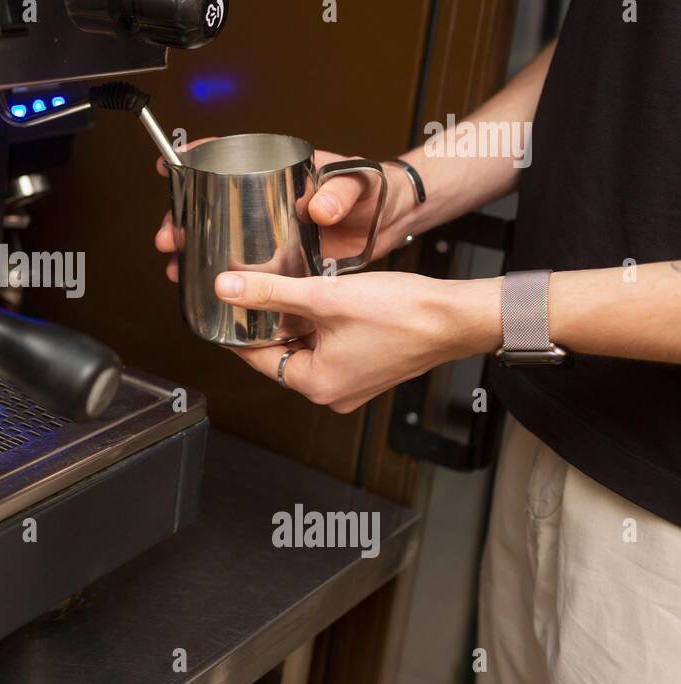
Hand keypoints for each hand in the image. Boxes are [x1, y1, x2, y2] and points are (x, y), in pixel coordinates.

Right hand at [154, 145, 414, 282]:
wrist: (396, 216)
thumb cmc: (377, 186)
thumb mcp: (358, 182)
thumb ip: (341, 192)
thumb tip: (320, 209)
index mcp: (281, 169)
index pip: (230, 155)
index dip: (196, 157)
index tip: (169, 163)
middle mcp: (269, 197)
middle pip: (212, 201)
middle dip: (183, 218)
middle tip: (170, 235)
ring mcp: (273, 227)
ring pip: (222, 235)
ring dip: (196, 251)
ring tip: (178, 267)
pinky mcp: (284, 254)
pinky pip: (247, 262)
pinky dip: (226, 274)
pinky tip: (210, 286)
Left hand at [214, 270, 500, 412]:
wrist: (456, 317)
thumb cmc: (403, 314)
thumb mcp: (324, 297)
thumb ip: (271, 293)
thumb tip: (227, 290)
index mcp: (315, 385)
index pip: (256, 358)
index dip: (240, 328)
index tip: (228, 306)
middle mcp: (331, 393)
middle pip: (280, 354)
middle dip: (271, 322)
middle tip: (259, 290)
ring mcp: (351, 384)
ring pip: (306, 349)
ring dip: (297, 322)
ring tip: (293, 290)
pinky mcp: (366, 370)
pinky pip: (329, 349)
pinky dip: (321, 327)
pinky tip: (323, 300)